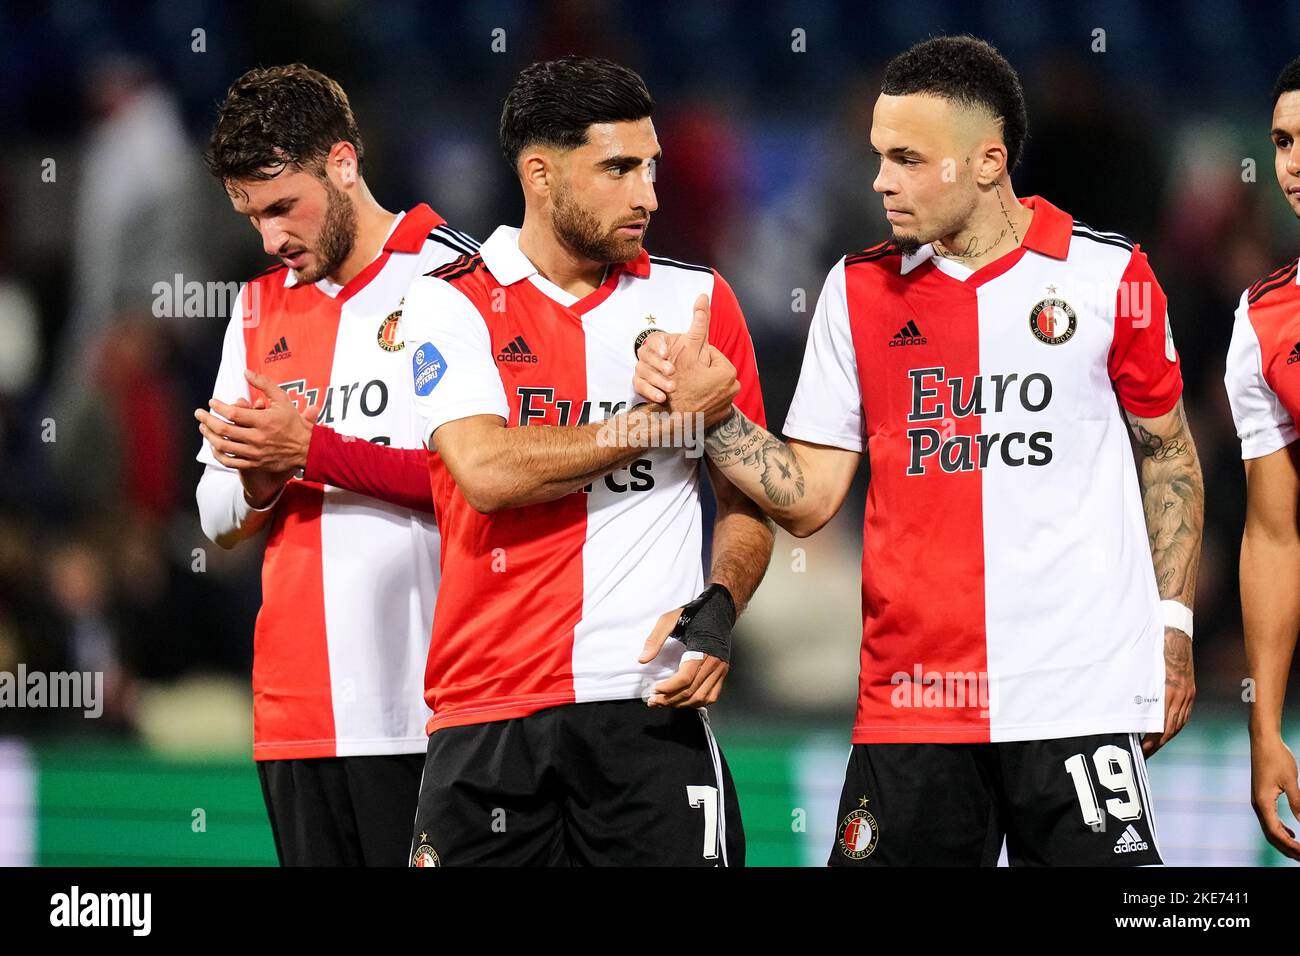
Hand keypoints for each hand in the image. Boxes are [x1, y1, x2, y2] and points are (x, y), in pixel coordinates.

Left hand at [194, 369, 316, 474]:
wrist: (307, 449)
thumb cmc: (293, 422)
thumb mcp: (282, 399)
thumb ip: (264, 384)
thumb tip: (246, 372)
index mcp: (264, 421)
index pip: (233, 413)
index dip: (218, 407)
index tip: (212, 402)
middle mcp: (258, 438)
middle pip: (224, 430)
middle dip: (207, 420)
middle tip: (199, 414)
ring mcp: (255, 453)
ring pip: (224, 446)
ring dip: (209, 436)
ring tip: (203, 428)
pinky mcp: (255, 464)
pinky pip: (230, 461)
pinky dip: (218, 454)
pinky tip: (214, 446)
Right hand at [633, 294, 738, 426]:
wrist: (670, 424)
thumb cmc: (677, 387)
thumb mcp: (686, 352)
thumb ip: (698, 324)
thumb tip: (704, 295)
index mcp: (728, 372)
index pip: (710, 355)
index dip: (693, 357)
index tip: (682, 365)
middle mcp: (733, 389)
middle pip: (711, 370)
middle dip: (697, 371)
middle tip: (681, 378)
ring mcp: (728, 405)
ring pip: (710, 385)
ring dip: (698, 385)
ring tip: (683, 389)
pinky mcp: (721, 418)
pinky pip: (710, 402)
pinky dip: (701, 399)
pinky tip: (689, 401)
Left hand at [638, 605, 729, 707]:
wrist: (719, 610)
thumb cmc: (695, 614)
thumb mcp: (669, 620)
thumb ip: (655, 639)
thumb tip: (643, 659)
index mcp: (702, 650)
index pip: (685, 678)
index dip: (668, 688)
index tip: (654, 690)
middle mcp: (714, 663)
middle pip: (691, 691)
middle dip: (670, 699)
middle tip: (653, 701)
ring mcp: (720, 669)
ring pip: (701, 697)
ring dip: (682, 704)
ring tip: (665, 702)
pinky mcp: (722, 672)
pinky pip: (712, 695)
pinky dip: (697, 702)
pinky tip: (684, 701)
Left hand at [1141, 627, 1194, 755]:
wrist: (1174, 630)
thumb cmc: (1152, 646)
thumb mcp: (1142, 668)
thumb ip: (1136, 687)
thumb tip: (1123, 708)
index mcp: (1167, 691)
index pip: (1160, 725)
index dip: (1151, 741)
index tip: (1139, 750)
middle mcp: (1180, 694)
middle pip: (1170, 728)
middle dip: (1157, 744)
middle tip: (1143, 754)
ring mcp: (1188, 693)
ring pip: (1179, 723)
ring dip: (1166, 737)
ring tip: (1153, 747)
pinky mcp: (1190, 690)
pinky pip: (1185, 714)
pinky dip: (1176, 725)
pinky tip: (1167, 731)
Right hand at [1249, 734, 1299, 859]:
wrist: (1263, 741)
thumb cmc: (1277, 758)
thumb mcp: (1291, 781)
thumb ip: (1298, 803)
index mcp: (1263, 802)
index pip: (1276, 833)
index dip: (1291, 846)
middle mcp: (1258, 804)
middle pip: (1271, 835)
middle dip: (1288, 848)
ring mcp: (1258, 801)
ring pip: (1270, 829)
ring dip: (1285, 841)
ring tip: (1299, 850)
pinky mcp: (1262, 797)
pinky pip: (1270, 819)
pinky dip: (1281, 830)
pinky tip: (1292, 832)